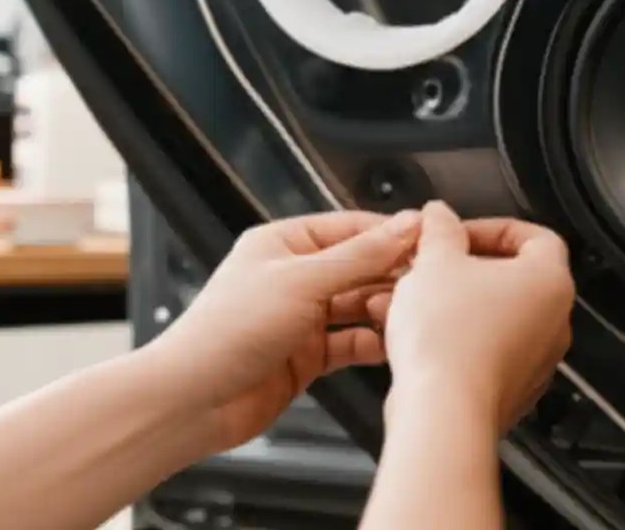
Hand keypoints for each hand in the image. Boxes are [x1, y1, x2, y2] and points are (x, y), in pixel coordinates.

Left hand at [154, 210, 419, 450]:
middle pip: (358, 267)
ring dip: (383, 310)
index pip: (351, 228)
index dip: (391, 234)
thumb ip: (360, 255)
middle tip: (429, 283)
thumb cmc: (226, 331)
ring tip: (410, 316)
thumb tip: (406, 224)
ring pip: (357, 306)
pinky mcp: (306, 356)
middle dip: (391, 275)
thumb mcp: (302, 282)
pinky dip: (370, 343)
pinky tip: (390, 344)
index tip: (432, 241)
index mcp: (283, 243)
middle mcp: (293, 277)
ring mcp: (300, 317)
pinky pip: (350, 342)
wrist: (193, 400)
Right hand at [383, 202, 573, 435]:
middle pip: (514, 278)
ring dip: (455, 304)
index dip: (491, 228)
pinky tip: (417, 338)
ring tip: (412, 301)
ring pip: (495, 317)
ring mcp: (538, 362)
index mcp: (550, 281)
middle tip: (429, 265)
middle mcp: (555, 322)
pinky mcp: (513, 393)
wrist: (444, 413)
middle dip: (465, 267)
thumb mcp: (434, 262)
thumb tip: (441, 214)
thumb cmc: (447, 332)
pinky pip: (486, 352)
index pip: (536, 236)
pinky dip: (457, 340)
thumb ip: (440, 230)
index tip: (454, 234)